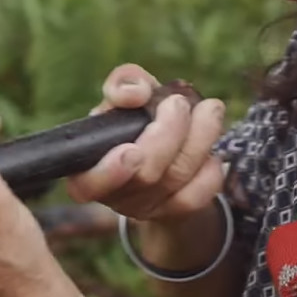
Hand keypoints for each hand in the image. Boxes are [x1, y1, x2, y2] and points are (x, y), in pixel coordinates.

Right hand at [65, 64, 226, 223]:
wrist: (160, 148)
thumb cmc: (133, 117)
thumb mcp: (124, 95)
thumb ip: (123, 84)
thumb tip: (134, 93)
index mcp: (85, 168)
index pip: (86, 185)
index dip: (109, 172)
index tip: (131, 150)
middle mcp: (112, 194)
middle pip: (144, 175)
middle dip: (169, 133)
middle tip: (178, 103)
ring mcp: (143, 207)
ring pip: (176, 178)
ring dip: (199, 139)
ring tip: (210, 109)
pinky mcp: (173, 212)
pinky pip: (198, 195)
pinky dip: (210, 168)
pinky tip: (211, 148)